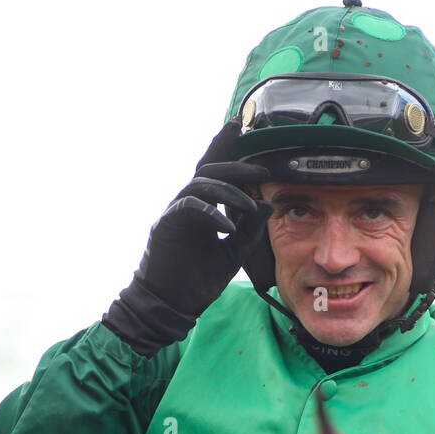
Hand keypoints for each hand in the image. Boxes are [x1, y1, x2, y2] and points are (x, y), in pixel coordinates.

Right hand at [102, 119, 271, 355]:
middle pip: (209, 171)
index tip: (241, 126)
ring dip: (229, 192)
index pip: (215, 173)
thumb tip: (267, 205)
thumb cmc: (196, 283)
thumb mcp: (232, 254)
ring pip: (200, 185)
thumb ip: (248, 230)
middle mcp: (187, 205)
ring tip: (250, 206)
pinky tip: (228, 227)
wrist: (170, 307)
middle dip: (237, 166)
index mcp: (202, 210)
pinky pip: (189, 208)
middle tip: (262, 172)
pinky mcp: (166, 226)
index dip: (226, 148)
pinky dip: (211, 214)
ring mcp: (175, 213)